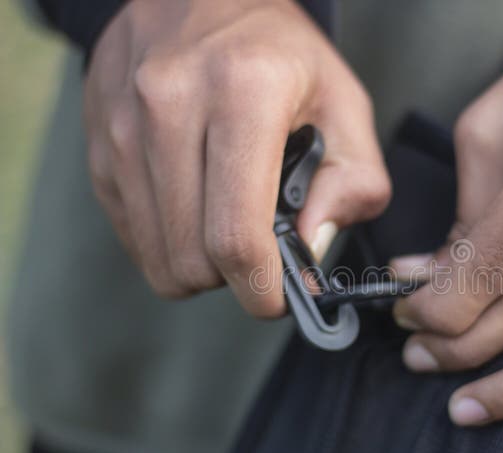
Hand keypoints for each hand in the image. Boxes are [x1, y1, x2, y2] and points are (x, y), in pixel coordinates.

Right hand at [84, 0, 389, 314]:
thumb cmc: (280, 53)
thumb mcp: (344, 104)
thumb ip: (352, 183)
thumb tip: (309, 247)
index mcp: (244, 92)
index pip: (237, 232)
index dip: (260, 289)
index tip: (274, 300)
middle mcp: (170, 103)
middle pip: (191, 256)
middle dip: (233, 278)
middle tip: (260, 257)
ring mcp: (124, 123)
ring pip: (157, 254)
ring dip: (199, 264)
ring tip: (228, 226)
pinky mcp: (100, 142)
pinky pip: (132, 232)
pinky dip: (168, 239)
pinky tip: (196, 206)